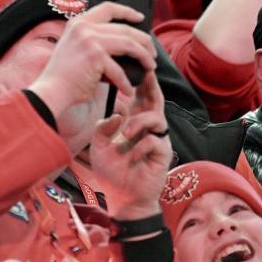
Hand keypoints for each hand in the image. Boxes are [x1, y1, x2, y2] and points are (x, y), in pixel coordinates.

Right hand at [28, 2, 156, 116]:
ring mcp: (90, 40)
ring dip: (144, 57)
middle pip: (125, 28)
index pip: (108, 8)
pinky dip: (126, 83)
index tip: (141, 18)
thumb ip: (94, 39)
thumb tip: (125, 43)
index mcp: (78, 22)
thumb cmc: (64, 75)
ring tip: (150, 67)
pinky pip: (121, 70)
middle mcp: (84, 27)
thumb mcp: (76, 48)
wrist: (51, 90)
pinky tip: (128, 90)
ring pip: (130, 44)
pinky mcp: (96, 56)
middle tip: (152, 53)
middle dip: (144, 41)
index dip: (127, 11)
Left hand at [89, 71, 170, 218]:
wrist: (122, 198)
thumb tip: (116, 113)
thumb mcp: (99, 145)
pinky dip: (141, 146)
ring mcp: (157, 140)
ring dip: (139, 123)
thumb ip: (103, 127)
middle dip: (150, 86)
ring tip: (125, 135)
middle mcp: (148, 128)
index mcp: (133, 122)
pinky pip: (156, 142)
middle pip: (155, 100)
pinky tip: (131, 155)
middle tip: (145, 73)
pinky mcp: (162, 155)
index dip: (138, 80)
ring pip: (156, 118)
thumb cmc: (112, 170)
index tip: (132, 63)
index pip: (139, 96)